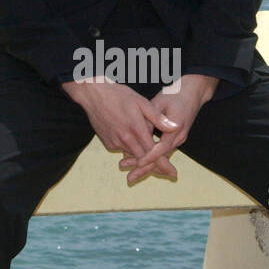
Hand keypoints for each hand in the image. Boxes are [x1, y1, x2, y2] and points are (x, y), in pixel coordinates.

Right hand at [61, 77, 180, 181]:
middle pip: (144, 160)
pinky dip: (131, 149)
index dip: (164, 165)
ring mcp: (115, 143)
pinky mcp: (108, 143)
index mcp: (136, 129)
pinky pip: (123, 150)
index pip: (153, 153)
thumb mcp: (141, 102)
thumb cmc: (118, 95)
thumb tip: (174, 127)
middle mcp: (125, 140)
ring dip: (143, 158)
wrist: (93, 95)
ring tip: (152, 157)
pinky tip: (134, 140)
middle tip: (169, 171)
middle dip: (157, 167)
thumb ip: (158, 117)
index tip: (173, 173)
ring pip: (134, 155)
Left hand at [117, 74, 216, 183]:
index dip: (150, 156)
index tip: (138, 163)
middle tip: (130, 178)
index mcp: (176, 127)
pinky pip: (162, 152)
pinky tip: (137, 163)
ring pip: (161, 157)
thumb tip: (139, 133)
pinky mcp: (175, 139)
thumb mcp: (160, 102)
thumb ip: (151, 118)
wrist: (193, 92)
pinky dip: (151, 159)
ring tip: (130, 174)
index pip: (162, 148)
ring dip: (147, 166)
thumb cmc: (175, 93)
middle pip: (161, 158)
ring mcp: (178, 139)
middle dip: (145, 168)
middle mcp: (179, 136)